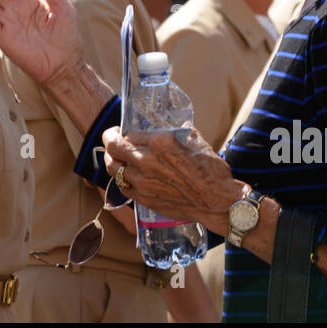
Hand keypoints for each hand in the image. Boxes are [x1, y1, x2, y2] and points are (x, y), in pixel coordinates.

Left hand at [102, 125, 240, 232]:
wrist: (218, 202)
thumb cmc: (211, 171)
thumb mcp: (195, 140)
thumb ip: (176, 131)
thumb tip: (166, 125)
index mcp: (160, 142)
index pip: (126, 134)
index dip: (121, 132)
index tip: (121, 131)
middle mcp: (147, 161)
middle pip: (112, 149)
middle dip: (109, 142)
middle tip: (111, 140)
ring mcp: (144, 182)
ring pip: (113, 169)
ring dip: (113, 161)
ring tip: (116, 158)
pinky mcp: (145, 199)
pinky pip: (122, 187)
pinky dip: (121, 179)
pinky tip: (127, 176)